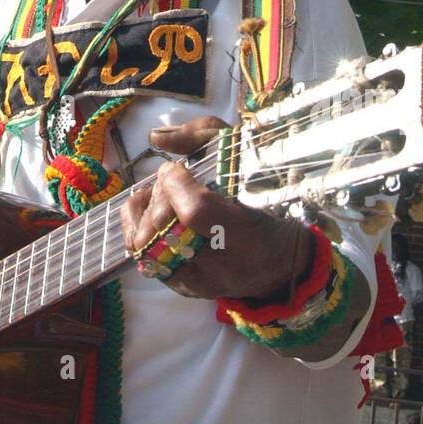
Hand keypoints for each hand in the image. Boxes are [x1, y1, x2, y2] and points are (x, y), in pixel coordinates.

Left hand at [119, 117, 314, 300]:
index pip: (197, 213)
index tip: (177, 168)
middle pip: (168, 232)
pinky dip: (139, 230)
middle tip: (171, 180)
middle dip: (160, 197)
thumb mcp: (245, 153)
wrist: (282, 262)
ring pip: (148, 249)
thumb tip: (157, 137)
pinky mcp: (184, 287)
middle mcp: (223, 265)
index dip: (176, 185)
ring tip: (159, 196)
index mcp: (250, 231)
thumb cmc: (266, 198)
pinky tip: (151, 212)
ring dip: (144, 214)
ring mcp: (200, 280)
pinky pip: (145, 260)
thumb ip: (202, 136)